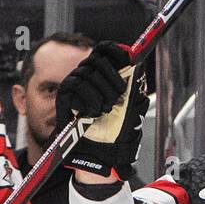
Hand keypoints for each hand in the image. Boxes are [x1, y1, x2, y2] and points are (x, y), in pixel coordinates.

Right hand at [55, 42, 148, 180]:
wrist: (98, 154)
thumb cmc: (115, 134)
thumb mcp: (132, 110)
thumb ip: (135, 90)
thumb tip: (139, 68)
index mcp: (104, 74)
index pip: (105, 49)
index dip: (115, 50)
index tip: (126, 57)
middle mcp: (88, 74)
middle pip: (98, 60)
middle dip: (112, 79)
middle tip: (117, 98)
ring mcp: (75, 82)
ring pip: (88, 72)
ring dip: (101, 94)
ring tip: (104, 111)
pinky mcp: (65, 94)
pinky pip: (76, 86)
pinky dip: (88, 100)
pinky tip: (92, 113)